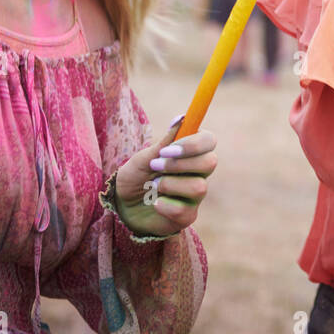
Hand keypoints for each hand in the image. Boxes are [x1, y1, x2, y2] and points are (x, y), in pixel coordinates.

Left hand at [112, 114, 216, 236]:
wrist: (122, 205)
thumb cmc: (136, 177)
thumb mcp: (144, 158)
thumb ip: (163, 142)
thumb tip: (180, 118)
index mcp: (190, 153)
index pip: (209, 140)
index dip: (193, 144)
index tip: (168, 149)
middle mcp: (198, 172)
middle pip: (210, 162)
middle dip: (180, 164)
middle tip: (155, 166)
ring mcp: (195, 195)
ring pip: (199, 187)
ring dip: (170, 184)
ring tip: (153, 186)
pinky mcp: (187, 216)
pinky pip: (184, 210)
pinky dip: (164, 205)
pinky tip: (155, 204)